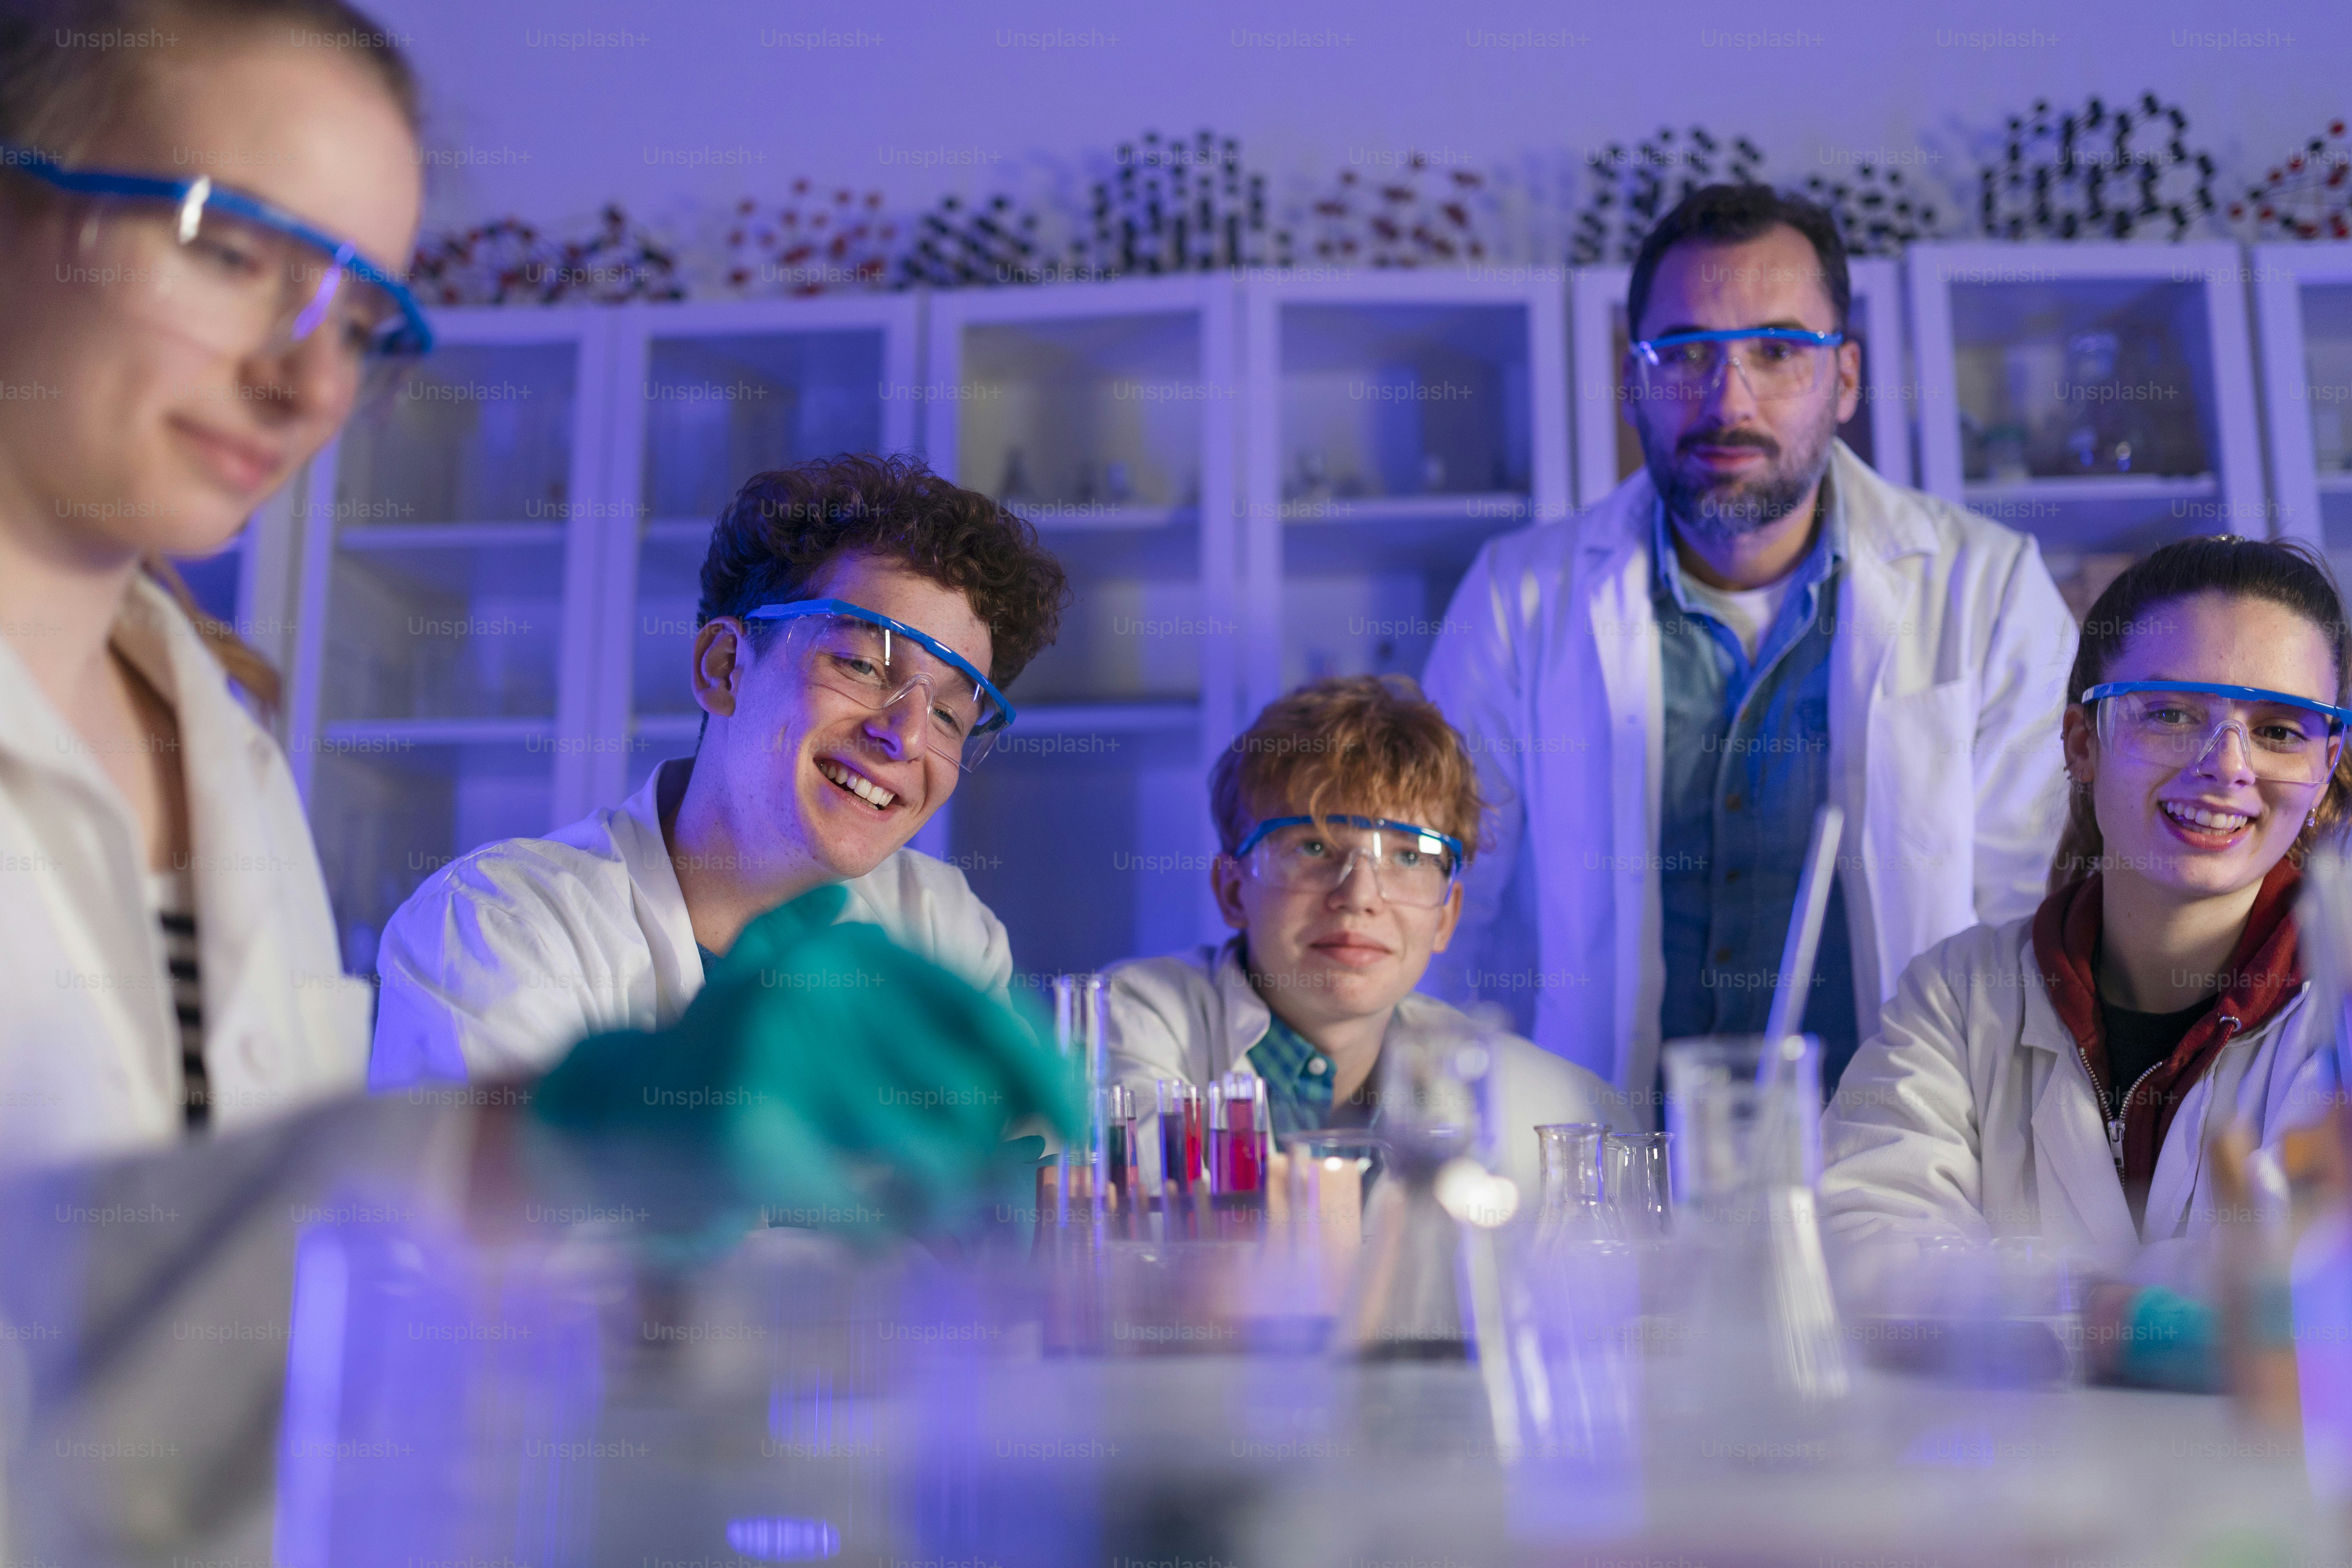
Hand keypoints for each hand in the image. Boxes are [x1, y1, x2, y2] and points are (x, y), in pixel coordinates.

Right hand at [530, 887, 1079, 1236]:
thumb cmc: (729, 1064)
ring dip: (949, 1204)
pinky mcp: (748, 1132)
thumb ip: (915, 1014)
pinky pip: (862, 1205)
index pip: (983, 1008)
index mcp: (847, 952)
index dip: (1043, 1069)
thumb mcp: (824, 1007)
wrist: (601, 1108)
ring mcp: (780, 1057)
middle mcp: (820, 989)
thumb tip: (1037, 1058)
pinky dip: (883, 1233)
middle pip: (968, 1092)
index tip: (1076, 1124)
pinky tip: (876, 1240)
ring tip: (933, 1221)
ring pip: (929, 1155)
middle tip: (997, 1195)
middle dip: (993, 1155)